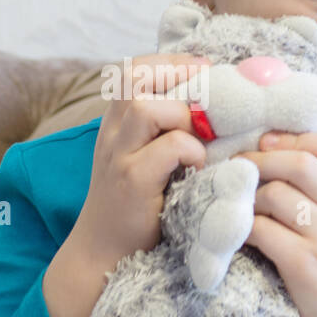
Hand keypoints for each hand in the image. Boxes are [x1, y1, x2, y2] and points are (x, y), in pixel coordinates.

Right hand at [70, 52, 211, 270]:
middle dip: (177, 77)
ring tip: (201, 139)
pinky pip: (170, 147)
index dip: (170, 63)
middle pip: (134, 77)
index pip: (132, 68)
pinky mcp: (132, 182)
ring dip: (184, 118)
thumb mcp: (143, 159)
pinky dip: (193, 152)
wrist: (103, 253)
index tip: (202, 71)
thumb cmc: (136, 206)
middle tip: (207, 99)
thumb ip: (164, 131)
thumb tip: (213, 104)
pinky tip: (198, 169)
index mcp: (116, 123)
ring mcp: (119, 156)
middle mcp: (112, 133)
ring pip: (147, 109)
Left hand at [234, 130, 316, 316]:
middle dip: (260, 161)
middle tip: (237, 168)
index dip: (292, 139)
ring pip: (275, 195)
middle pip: (299, 164)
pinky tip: (238, 232)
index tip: (265, 143)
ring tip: (238, 205)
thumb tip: (269, 149)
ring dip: (248, 197)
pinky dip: (242, 227)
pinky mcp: (303, 263)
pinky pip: (262, 231)